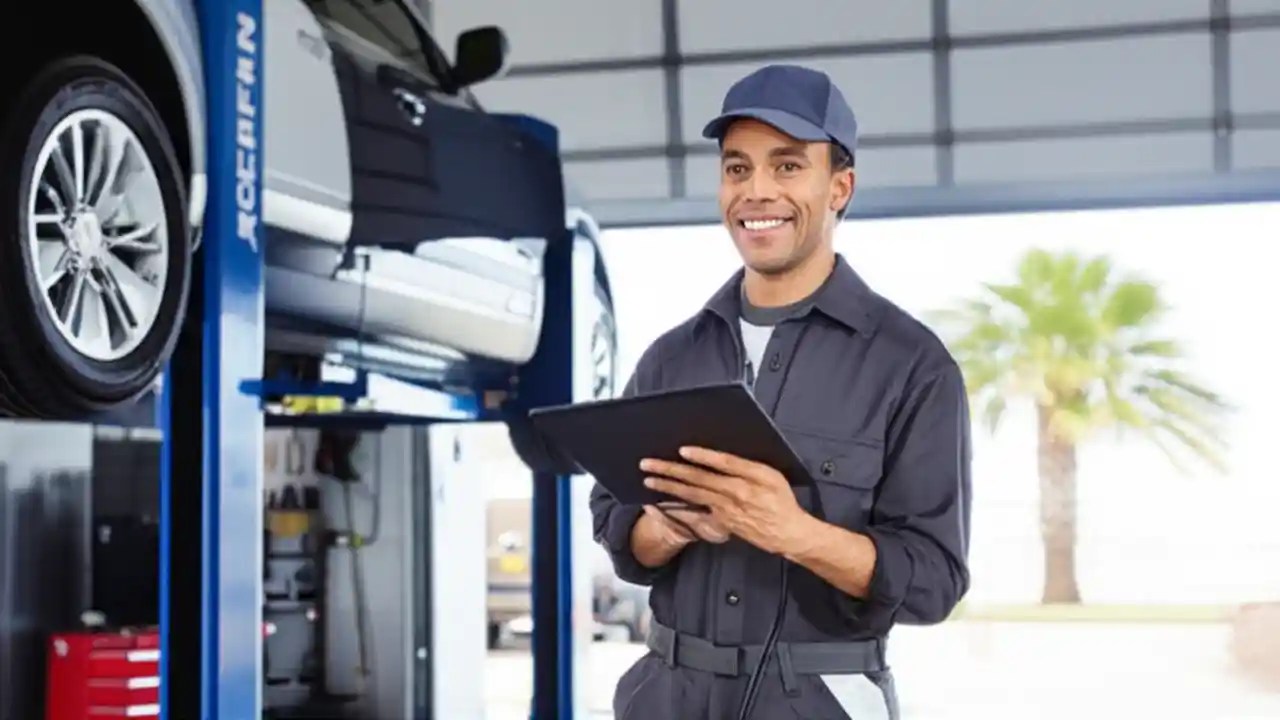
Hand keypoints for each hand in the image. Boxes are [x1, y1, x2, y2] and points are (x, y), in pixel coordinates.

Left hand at [640, 447, 810, 555]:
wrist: (788, 533)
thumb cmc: (782, 501)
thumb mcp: (773, 475)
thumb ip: (747, 465)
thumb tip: (721, 455)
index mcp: (753, 476)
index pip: (724, 462)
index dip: (703, 456)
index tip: (683, 450)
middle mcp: (738, 492)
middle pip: (700, 478)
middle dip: (672, 469)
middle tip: (649, 463)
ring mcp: (727, 509)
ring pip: (693, 494)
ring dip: (669, 486)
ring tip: (649, 479)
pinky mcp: (722, 522)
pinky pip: (697, 511)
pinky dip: (679, 506)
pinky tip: (663, 501)